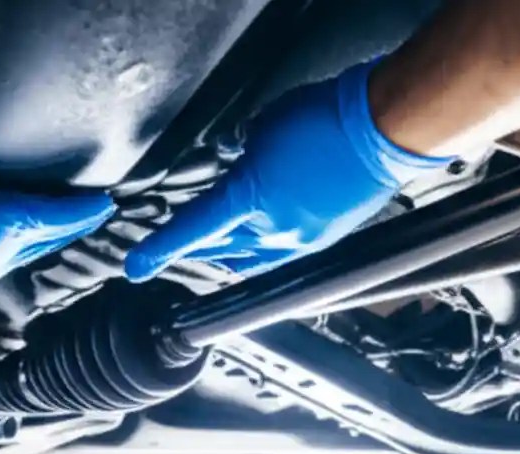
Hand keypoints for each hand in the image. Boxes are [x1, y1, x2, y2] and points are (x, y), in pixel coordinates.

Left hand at [124, 62, 453, 281]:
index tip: (136, 267)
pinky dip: (267, 246)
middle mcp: (276, 230)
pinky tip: (267, 236)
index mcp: (251, 199)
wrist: (383, 131)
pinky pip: (284, 254)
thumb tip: (241, 157)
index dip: (160, 248)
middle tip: (176, 246)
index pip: (193, 228)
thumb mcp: (266, 125)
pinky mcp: (328, 241)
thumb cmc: (329, 121)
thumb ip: (244, 148)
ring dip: (233, 248)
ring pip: (254, 254)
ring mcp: (304, 240)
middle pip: (222, 247)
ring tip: (221, 244)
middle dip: (199, 246)